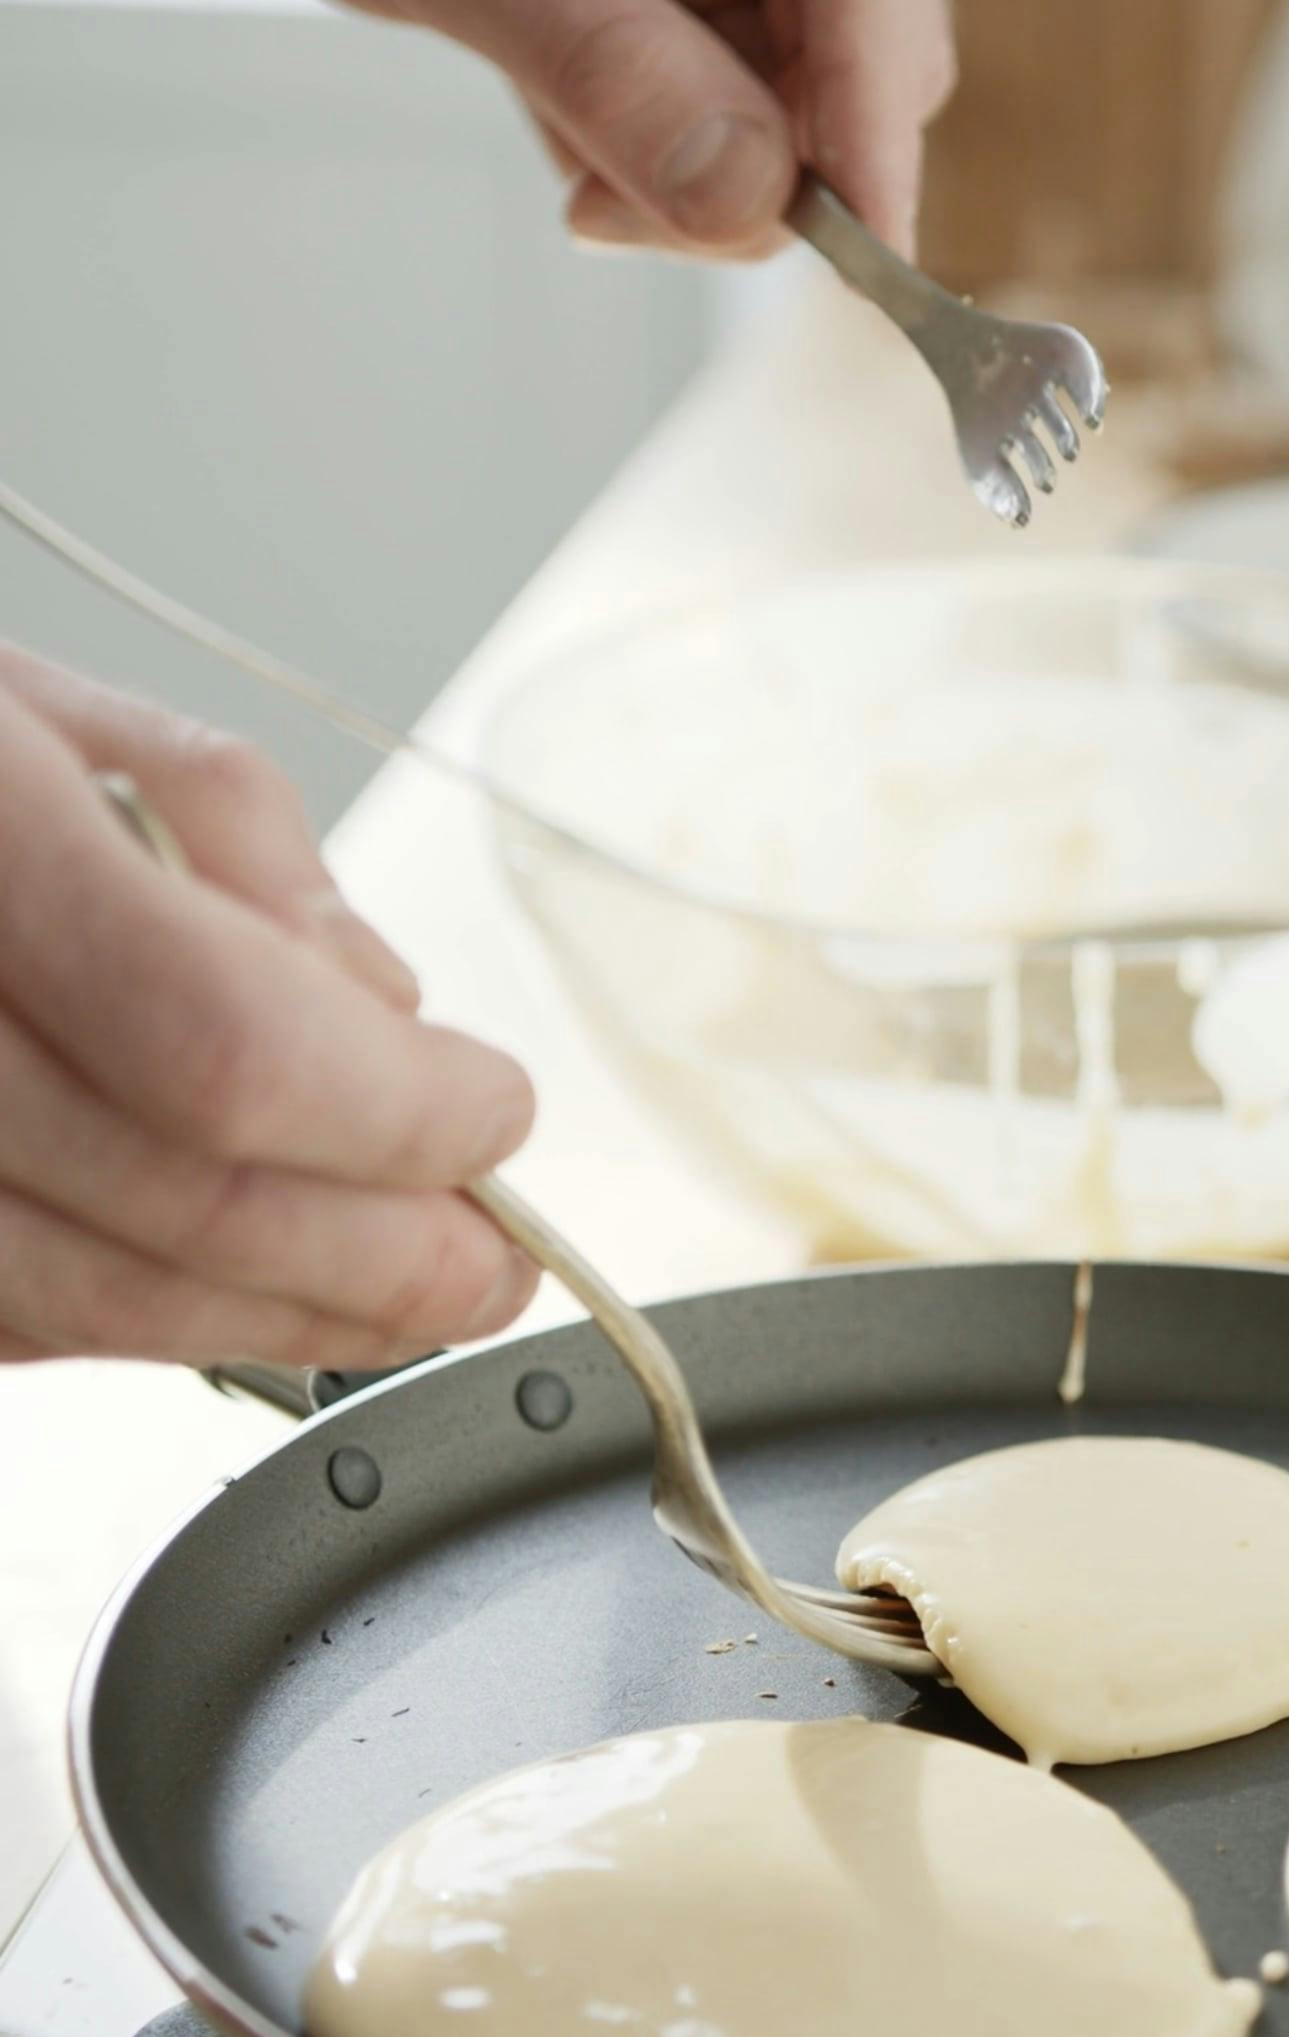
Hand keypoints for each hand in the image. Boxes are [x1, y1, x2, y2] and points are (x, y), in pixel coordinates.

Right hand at [0, 649, 538, 1371]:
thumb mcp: (37, 711)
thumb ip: (231, 835)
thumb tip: (379, 996)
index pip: (224, 1038)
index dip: (391, 1112)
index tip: (492, 1111)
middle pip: (180, 1194)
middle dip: (379, 1252)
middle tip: (490, 1261)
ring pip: (87, 1300)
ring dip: (282, 1321)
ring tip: (401, 1305)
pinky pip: (6, 1318)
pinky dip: (142, 1325)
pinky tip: (241, 1299)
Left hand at [188, 0, 953, 262]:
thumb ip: (603, 62)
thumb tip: (751, 202)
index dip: (879, 112)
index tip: (867, 258)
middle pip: (867, 44)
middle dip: (765, 161)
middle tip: (608, 217)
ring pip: (808, 105)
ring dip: (699, 171)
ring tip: (566, 162)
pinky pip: (739, 113)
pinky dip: (659, 153)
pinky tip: (560, 116)